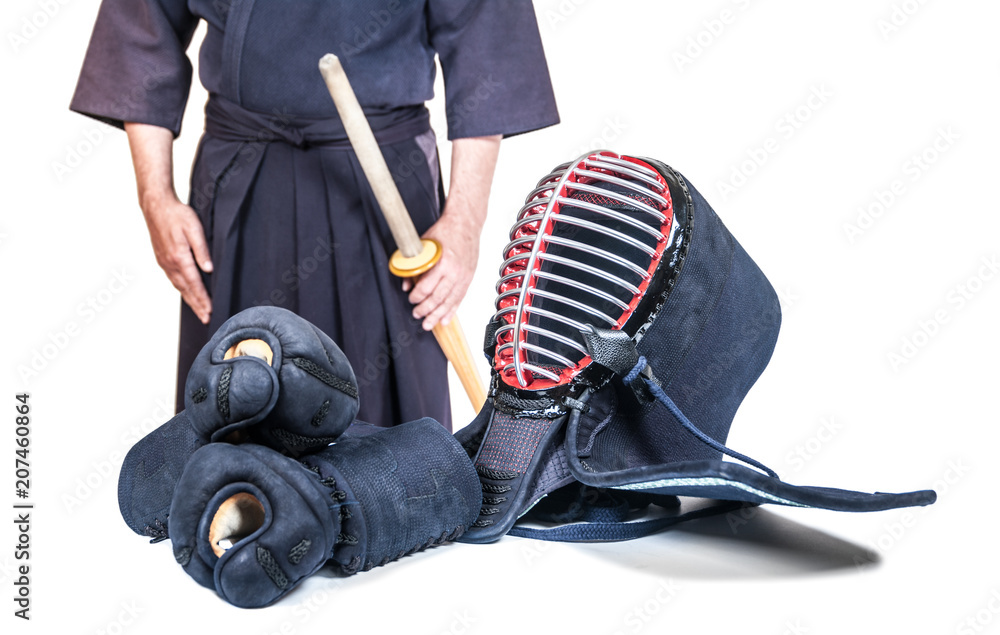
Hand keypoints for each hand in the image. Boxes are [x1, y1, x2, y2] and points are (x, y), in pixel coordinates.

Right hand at [143, 196, 213, 323]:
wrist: (156, 205)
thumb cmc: (177, 214)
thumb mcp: (194, 228)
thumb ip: (201, 249)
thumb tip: (208, 269)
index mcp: (179, 257)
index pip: (194, 284)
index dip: (203, 299)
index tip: (210, 311)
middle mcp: (170, 263)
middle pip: (186, 290)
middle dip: (197, 306)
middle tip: (207, 319)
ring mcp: (164, 262)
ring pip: (179, 286)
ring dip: (190, 300)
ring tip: (199, 311)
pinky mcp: (162, 259)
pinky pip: (173, 279)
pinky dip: (182, 289)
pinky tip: (187, 293)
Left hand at [403, 208, 478, 329]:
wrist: (466, 223)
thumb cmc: (444, 231)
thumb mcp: (424, 245)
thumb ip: (414, 265)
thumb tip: (405, 284)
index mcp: (443, 263)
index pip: (426, 287)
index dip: (416, 297)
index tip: (411, 299)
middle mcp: (455, 272)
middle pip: (438, 298)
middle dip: (425, 310)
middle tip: (417, 314)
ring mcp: (464, 277)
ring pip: (449, 302)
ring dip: (438, 315)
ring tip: (429, 324)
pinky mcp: (468, 278)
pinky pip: (459, 299)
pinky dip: (452, 311)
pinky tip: (445, 320)